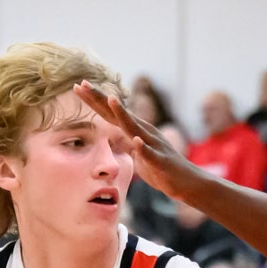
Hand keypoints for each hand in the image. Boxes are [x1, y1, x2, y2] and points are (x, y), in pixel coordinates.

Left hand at [73, 81, 196, 200]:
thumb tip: (117, 137)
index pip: (111, 113)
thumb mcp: (139, 153)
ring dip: (123, 114)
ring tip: (111, 100)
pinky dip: (143, 148)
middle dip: (101, 99)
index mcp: (136, 131)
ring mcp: (154, 145)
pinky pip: (151, 154)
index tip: (79, 86)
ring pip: (135, 128)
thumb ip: (128, 142)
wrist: (188, 183)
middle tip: (82, 84)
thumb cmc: (162, 169)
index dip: (95, 100)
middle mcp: (145, 132)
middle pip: (119, 114)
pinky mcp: (161, 162)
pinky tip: (135, 141)